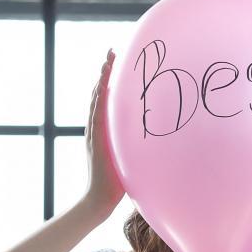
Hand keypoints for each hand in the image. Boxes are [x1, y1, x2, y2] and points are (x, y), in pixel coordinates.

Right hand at [84, 50, 124, 213]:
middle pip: (99, 94)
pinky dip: (98, 99)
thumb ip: (137, 148)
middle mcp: (98, 129)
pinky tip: (102, 86)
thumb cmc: (118, 184)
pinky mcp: (95, 140)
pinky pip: (97, 115)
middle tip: (111, 52)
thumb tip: (157, 141)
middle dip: (105, 73)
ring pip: (96, 101)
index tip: (119, 64)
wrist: (100, 199)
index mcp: (106, 131)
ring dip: (101, 80)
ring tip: (106, 62)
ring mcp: (94, 133)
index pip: (108, 100)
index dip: (111, 82)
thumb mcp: (131, 160)